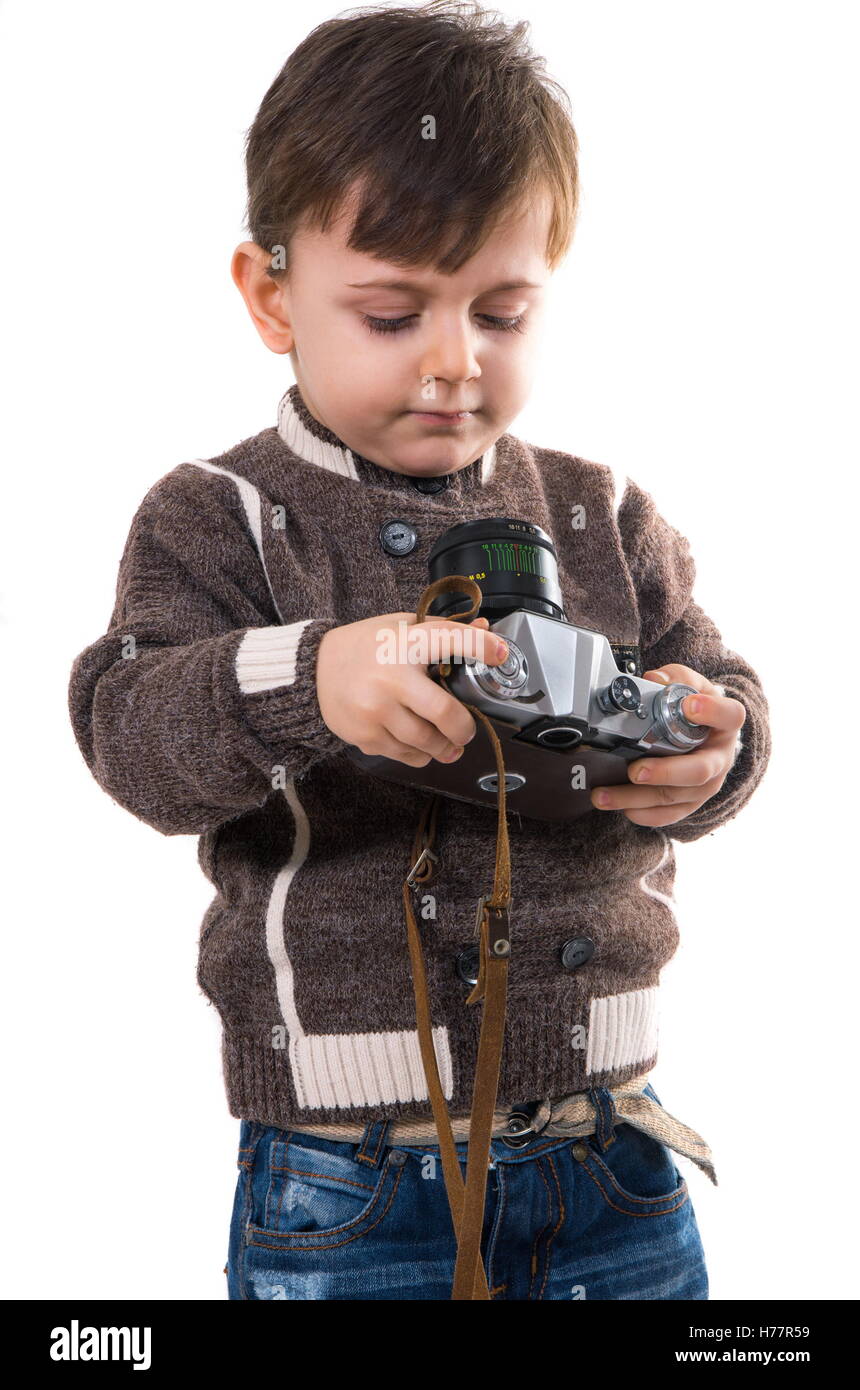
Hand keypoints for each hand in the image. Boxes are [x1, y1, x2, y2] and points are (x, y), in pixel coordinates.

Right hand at [316, 612, 507, 766]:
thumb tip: (487, 629)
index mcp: (404, 644)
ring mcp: (375, 710)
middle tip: (467, 731)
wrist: (313, 670)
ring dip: (444, 747)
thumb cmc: (365, 646)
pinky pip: (404, 755)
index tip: (500, 654)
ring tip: (448, 744)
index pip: (451, 639)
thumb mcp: (402, 626)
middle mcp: (391, 678)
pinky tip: (420, 746)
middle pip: (444, 714)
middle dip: (464, 728)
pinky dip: (419, 754)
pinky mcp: (364, 735)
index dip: (482, 647)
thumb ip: (443, 630)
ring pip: (426, 742)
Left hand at [590, 664, 745, 826]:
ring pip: (675, 796)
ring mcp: (707, 784)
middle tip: (636, 770)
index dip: (712, 711)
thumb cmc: (696, 707)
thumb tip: (653, 679)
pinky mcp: (691, 802)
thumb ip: (674, 678)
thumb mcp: (690, 685)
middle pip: (699, 771)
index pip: (729, 715)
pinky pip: (670, 814)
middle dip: (665, 772)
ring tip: (604, 794)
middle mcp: (720, 758)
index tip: (689, 705)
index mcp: (725, 724)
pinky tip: (622, 809)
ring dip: (637, 798)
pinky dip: (644, 814)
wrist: (706, 734)